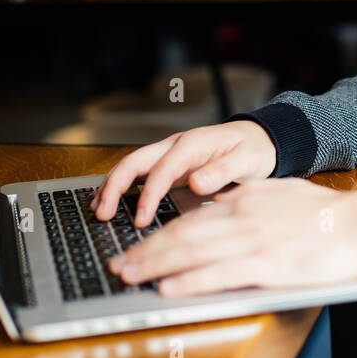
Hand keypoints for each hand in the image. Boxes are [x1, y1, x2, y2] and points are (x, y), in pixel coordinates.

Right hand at [90, 120, 276, 224]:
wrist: (258, 138)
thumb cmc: (253, 149)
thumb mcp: (247, 159)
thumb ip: (223, 170)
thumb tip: (197, 182)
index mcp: (192, 144)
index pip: (162, 170)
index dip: (148, 195)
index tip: (140, 219)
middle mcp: (174, 145)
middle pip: (134, 162)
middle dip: (114, 187)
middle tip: (102, 213)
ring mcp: (168, 154)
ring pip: (131, 166)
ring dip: (111, 186)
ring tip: (97, 210)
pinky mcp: (168, 164)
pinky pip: (138, 174)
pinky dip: (120, 187)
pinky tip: (110, 202)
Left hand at [109, 180, 356, 295]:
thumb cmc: (323, 214)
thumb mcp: (276, 194)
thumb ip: (245, 201)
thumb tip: (217, 209)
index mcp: (243, 199)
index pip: (189, 217)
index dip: (157, 233)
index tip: (135, 246)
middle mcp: (241, 216)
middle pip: (181, 233)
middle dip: (145, 250)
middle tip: (119, 264)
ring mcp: (252, 240)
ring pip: (192, 251)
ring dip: (155, 264)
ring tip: (130, 274)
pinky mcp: (267, 264)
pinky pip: (219, 273)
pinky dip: (190, 280)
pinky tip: (170, 287)